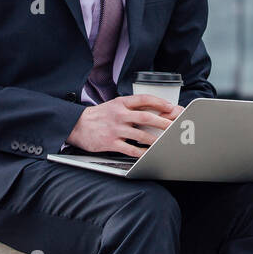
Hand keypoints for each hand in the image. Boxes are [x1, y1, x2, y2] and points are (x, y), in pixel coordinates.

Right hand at [65, 95, 183, 157]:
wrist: (77, 125)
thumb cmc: (99, 116)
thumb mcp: (114, 105)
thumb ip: (131, 107)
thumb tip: (152, 110)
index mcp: (121, 103)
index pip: (143, 99)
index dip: (159, 102)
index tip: (170, 107)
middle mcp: (119, 114)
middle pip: (145, 117)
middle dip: (162, 122)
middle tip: (174, 127)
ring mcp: (115, 129)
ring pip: (140, 134)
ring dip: (155, 140)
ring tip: (166, 143)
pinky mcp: (110, 142)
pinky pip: (130, 149)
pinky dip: (141, 153)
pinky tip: (148, 154)